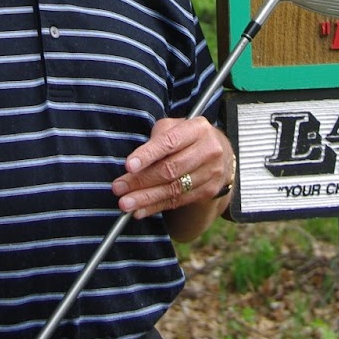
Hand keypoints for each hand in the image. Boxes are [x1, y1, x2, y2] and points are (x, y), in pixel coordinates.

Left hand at [111, 117, 231, 220]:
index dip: (148, 154)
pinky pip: (178, 201)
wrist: (220, 154)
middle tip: (118, 188)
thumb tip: (133, 165)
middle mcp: (208, 150)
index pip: (170, 142)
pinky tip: (140, 211)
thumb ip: (155, 139)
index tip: (128, 165)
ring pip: (174, 188)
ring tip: (125, 203)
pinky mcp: (209, 191)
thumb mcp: (173, 127)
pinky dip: (156, 207)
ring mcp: (212, 172)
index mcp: (197, 128)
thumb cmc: (186, 138)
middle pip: (170, 169)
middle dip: (141, 180)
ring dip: (146, 198)